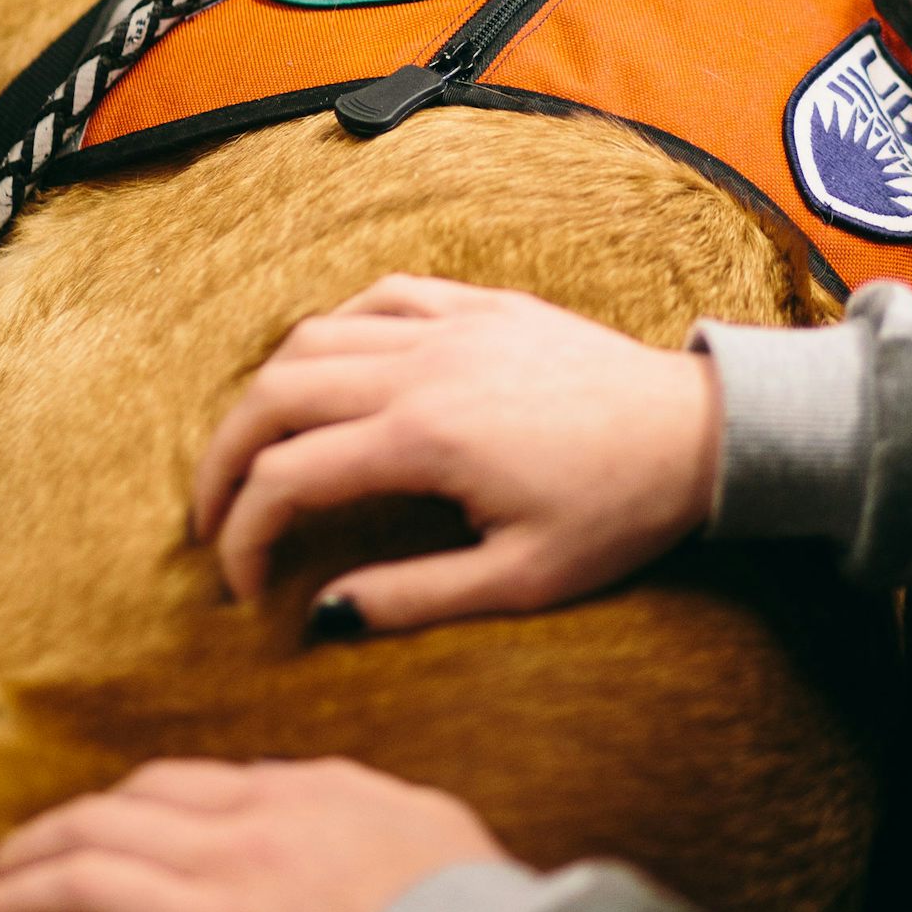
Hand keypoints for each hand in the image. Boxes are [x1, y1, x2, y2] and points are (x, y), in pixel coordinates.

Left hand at [0, 755, 506, 911]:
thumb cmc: (464, 897)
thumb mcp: (404, 808)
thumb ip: (329, 790)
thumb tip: (275, 786)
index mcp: (281, 797)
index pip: (161, 785)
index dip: (101, 804)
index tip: (71, 828)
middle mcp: (236, 846)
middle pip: (102, 823)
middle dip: (32, 845)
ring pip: (84, 884)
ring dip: (14, 900)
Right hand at [193, 275, 719, 630]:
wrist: (699, 433)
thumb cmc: (618, 513)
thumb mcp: (520, 580)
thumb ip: (411, 597)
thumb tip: (322, 614)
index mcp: (425, 438)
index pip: (288, 479)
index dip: (242, 535)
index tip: (240, 587)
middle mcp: (422, 366)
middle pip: (274, 394)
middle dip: (223, 459)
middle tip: (212, 515)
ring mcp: (449, 323)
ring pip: (312, 335)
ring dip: (267, 394)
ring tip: (258, 450)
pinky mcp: (479, 302)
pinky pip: (376, 297)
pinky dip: (332, 331)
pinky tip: (328, 373)